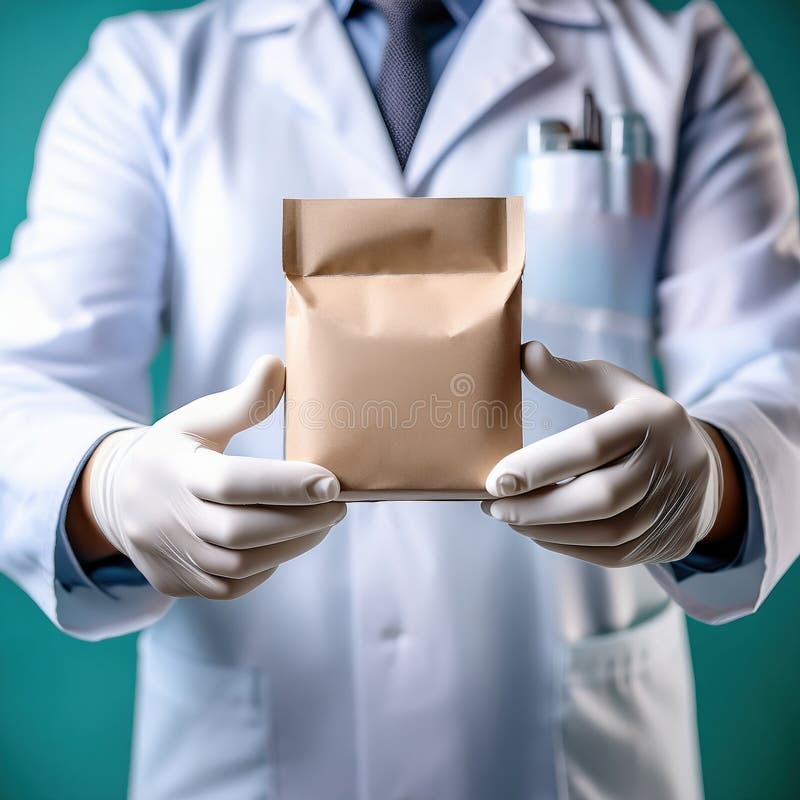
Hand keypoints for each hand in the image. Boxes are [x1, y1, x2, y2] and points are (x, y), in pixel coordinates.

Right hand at [80, 356, 345, 597]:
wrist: (119, 501)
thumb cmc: (172, 452)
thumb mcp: (196, 420)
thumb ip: (240, 401)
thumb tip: (277, 366)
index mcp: (178, 471)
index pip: (232, 483)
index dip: (284, 485)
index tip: (331, 481)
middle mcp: (171, 520)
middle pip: (241, 532)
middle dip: (300, 520)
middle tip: (339, 504)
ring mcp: (173, 557)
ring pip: (240, 565)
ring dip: (292, 545)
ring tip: (325, 521)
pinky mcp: (179, 583)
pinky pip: (230, 587)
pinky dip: (266, 568)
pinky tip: (289, 543)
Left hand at [482, 342, 725, 566]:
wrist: (703, 465)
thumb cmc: (637, 418)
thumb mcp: (611, 387)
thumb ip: (567, 375)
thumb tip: (524, 353)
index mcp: (654, 418)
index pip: (591, 445)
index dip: (540, 465)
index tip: (494, 479)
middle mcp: (674, 463)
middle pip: (601, 497)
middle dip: (538, 507)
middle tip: (492, 506)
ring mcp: (677, 507)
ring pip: (606, 533)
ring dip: (548, 530)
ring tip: (509, 517)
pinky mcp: (671, 540)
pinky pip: (612, 554)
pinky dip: (568, 546)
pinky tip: (537, 532)